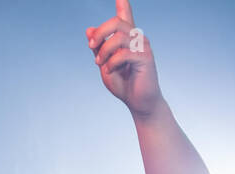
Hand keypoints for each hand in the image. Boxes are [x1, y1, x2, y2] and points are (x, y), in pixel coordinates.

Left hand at [86, 0, 161, 116]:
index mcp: (126, 38)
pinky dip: (112, 63)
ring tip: (99, 64)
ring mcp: (142, 47)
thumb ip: (98, 48)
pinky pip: (123, 54)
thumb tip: (89, 29)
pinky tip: (111, 71)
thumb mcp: (105, 65)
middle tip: (91, 47)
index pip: (124, 14)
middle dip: (100, 33)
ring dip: (104, 51)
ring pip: (118, 37)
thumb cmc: (123, 83)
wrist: (138, 102)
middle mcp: (136, 38)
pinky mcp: (145, 58)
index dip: (122, 2)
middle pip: (116, 22)